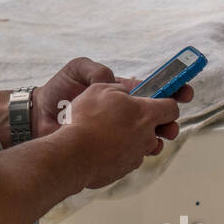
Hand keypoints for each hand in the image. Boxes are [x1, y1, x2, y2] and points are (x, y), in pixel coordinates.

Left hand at [32, 58, 193, 139]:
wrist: (38, 120)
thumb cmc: (56, 92)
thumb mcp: (76, 70)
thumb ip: (97, 70)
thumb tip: (116, 80)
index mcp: (120, 92)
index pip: (152, 92)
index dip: (171, 91)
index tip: (185, 92)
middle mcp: (122, 112)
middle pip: (155, 117)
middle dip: (169, 121)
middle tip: (170, 126)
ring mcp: (116, 132)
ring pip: (147, 137)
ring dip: (156, 139)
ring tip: (154, 142)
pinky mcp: (108, 149)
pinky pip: (131, 152)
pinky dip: (139, 153)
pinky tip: (137, 153)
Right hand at [62, 81, 183, 189]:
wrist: (73, 154)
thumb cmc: (86, 119)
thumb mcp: (101, 89)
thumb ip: (120, 88)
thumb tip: (127, 91)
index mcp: (145, 113)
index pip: (172, 107)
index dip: (167, 103)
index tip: (158, 101)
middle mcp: (147, 136)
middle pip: (161, 130)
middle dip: (152, 124)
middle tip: (131, 118)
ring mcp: (136, 155)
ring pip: (144, 146)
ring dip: (135, 140)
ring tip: (113, 133)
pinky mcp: (124, 170)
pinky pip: (128, 158)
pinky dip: (119, 153)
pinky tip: (102, 147)